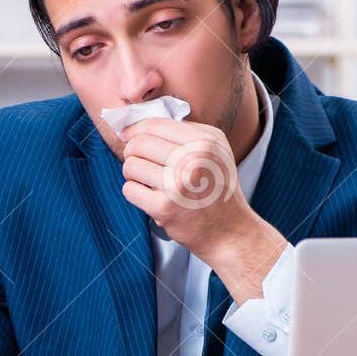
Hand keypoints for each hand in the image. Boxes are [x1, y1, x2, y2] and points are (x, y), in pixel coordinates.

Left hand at [118, 117, 286, 301]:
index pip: (154, 125)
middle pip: (138, 144)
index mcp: (205, 141)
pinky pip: (130, 190)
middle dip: (132, 152)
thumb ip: (186, 132)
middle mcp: (192, 159)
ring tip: (150, 181)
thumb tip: (141, 124)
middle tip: (139, 162)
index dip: (135, 129)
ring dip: (134, 174)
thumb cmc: (218, 189)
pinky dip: (136, 193)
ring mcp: (177, 184)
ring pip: (130, 166)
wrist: (229, 231)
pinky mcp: (164, 207)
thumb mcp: (215, 150)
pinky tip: (151, 197)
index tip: (128, 135)